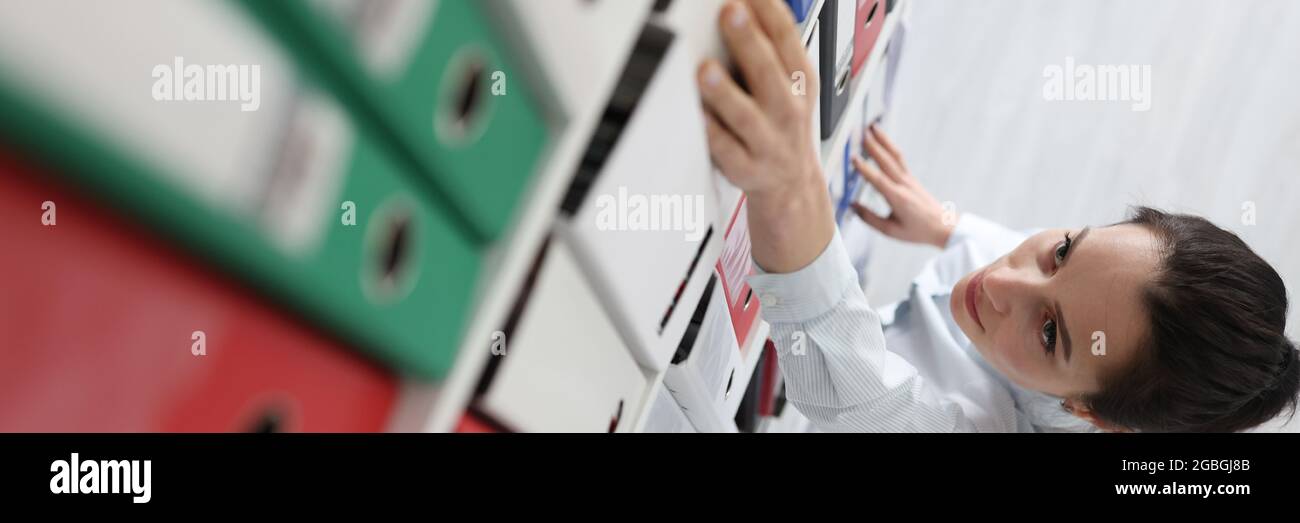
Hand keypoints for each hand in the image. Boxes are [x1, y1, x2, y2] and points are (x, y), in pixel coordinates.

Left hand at [698, 0, 834, 273]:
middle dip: (750, 42)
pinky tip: (696, 117)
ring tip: (705, 71)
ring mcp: (767, 142)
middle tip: (730, 13)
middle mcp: (786, 111)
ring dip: (725, 93)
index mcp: (799, 83)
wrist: (792, 186)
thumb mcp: (791, 85)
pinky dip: (711, 134)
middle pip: (769, 74)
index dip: (771, 13)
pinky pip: (725, 150)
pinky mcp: (745, 168)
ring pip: (746, 116)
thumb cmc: (783, 124)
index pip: (788, 42)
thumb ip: (771, 48)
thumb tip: (742, 7)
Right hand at [852, 125, 955, 247]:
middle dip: (873, 145)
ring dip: (883, 140)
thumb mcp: (890, 230)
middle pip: (886, 160)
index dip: (864, 168)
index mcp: (897, 198)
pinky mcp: (911, 178)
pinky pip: (899, 158)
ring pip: (894, 155)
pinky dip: (890, 148)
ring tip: (873, 128)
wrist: (942, 226)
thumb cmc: (918, 230)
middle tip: (861, 132)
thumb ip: (869, 218)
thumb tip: (853, 206)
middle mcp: (903, 184)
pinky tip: (884, 142)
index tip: (854, 158)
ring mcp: (908, 179)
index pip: (878, 179)